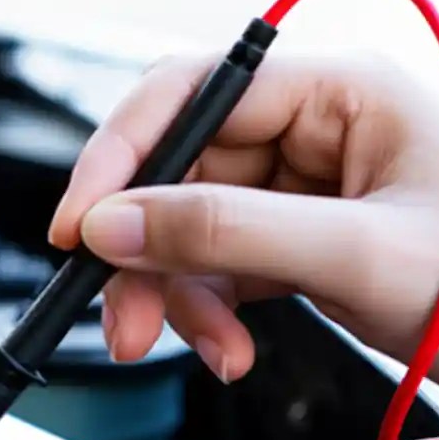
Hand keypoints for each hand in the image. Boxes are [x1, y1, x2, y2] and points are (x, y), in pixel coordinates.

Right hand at [49, 55, 438, 406]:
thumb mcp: (357, 256)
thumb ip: (226, 233)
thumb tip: (114, 224)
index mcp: (343, 93)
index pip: (195, 95)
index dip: (123, 155)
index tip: (81, 222)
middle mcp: (314, 129)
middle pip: (177, 168)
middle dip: (143, 247)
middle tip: (120, 311)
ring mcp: (299, 186)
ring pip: (185, 224)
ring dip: (170, 292)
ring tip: (199, 347)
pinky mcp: (290, 238)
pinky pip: (212, 263)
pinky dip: (202, 309)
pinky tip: (226, 345)